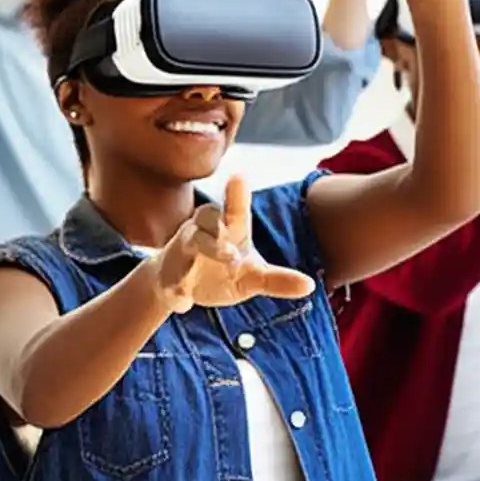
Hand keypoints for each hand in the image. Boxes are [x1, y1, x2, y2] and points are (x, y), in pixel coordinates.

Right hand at [155, 175, 315, 312]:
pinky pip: (171, 280)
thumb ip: (277, 280)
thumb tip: (309, 286)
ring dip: (202, 255)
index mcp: (228, 230)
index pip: (234, 211)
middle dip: (219, 234)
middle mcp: (203, 232)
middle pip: (206, 219)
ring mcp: (184, 251)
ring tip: (219, 268)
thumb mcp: (253, 278)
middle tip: (234, 256)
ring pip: (190, 243)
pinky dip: (177, 291)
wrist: (180, 285)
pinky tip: (184, 304)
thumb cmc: (223, 272)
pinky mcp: (170, 275)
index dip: (236, 195)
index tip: (238, 176)